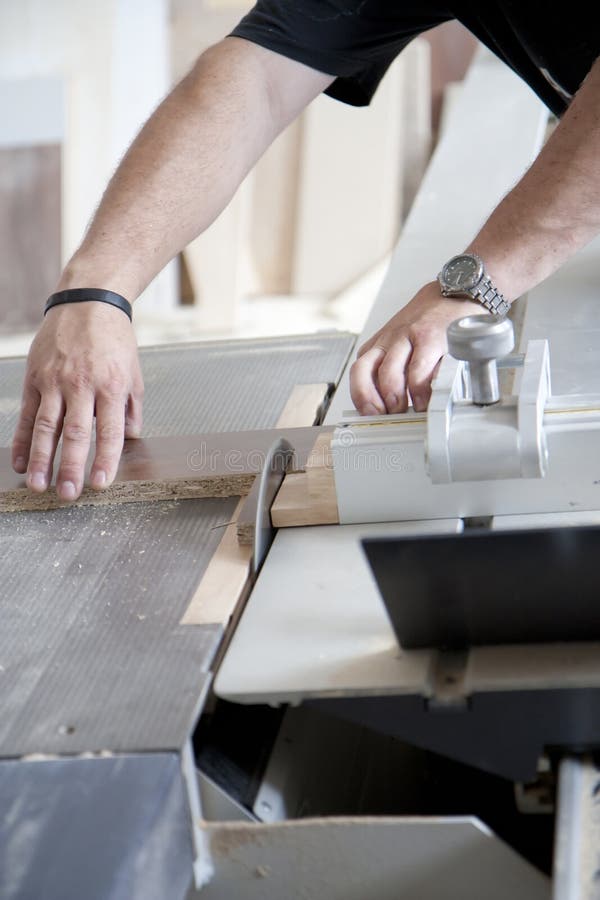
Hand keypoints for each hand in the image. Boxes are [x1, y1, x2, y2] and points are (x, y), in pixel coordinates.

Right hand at [12, 302, 143, 500]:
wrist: (87, 302)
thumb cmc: (114, 340)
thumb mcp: (133, 373)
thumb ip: (131, 408)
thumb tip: (131, 439)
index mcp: (110, 386)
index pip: (109, 431)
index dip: (104, 460)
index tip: (100, 484)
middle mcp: (81, 385)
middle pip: (75, 433)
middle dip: (70, 467)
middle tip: (67, 494)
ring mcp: (55, 381)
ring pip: (46, 426)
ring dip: (41, 459)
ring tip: (39, 485)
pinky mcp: (35, 377)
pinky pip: (28, 414)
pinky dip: (23, 440)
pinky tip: (21, 462)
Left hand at [350, 282, 479, 413]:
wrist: (456, 292)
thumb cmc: (430, 322)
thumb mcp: (402, 341)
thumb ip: (393, 367)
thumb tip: (388, 406)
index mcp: (379, 344)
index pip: (358, 373)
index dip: (361, 398)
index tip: (370, 416)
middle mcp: (389, 340)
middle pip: (366, 373)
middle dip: (374, 401)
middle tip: (387, 417)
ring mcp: (409, 338)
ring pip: (390, 374)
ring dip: (396, 400)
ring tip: (407, 413)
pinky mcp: (432, 339)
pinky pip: (420, 370)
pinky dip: (420, 392)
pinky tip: (425, 401)